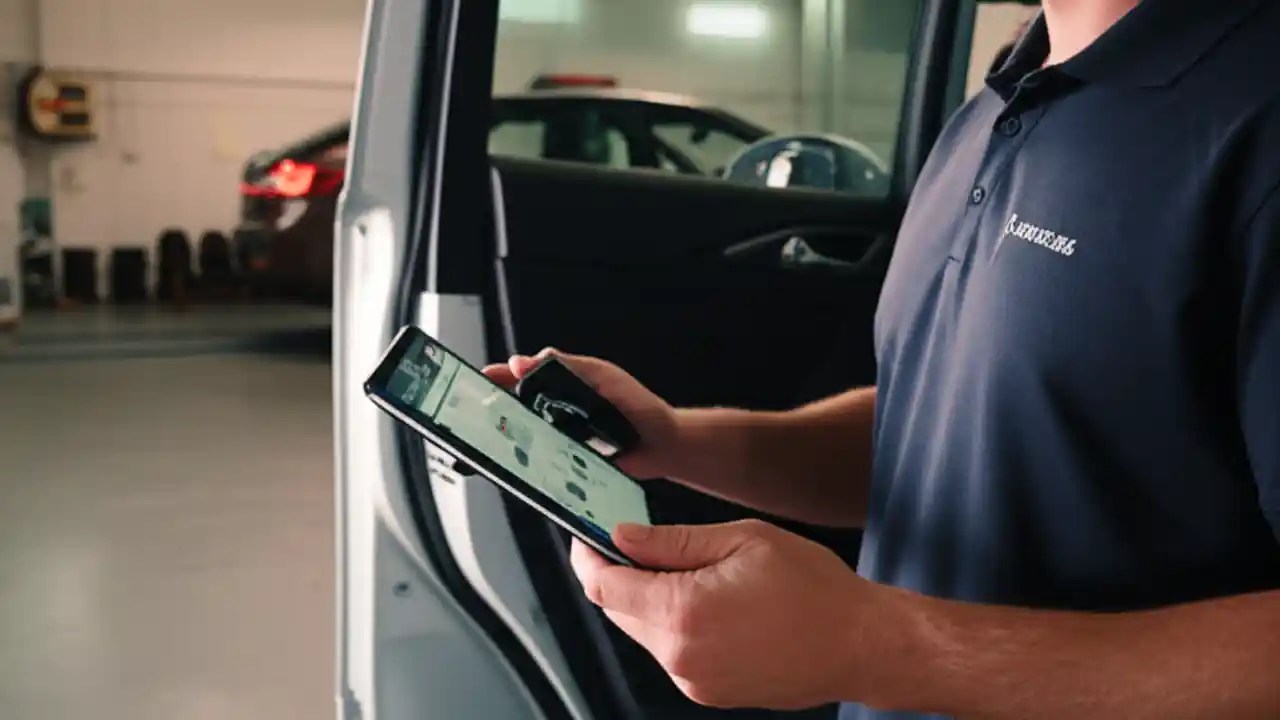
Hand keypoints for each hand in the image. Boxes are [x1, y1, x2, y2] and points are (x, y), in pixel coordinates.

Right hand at [482, 348, 680, 478]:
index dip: (499, 378)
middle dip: (492, 408)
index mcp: (562, 383)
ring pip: (524, 436)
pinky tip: (512, 464)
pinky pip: (540, 462)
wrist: (662, 444)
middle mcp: (556, 410)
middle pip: (515, 408)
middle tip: (474, 410)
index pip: (521, 377)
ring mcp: (560, 437)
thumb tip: (527, 361)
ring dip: (505, 437)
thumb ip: (568, 366)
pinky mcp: (566, 463)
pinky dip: (525, 463)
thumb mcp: (602, 376)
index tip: (480, 378)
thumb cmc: (637, 405)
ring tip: (485, 437)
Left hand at [570, 520, 912, 709]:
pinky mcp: (707, 691)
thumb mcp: (742, 539)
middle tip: (643, 542)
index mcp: (684, 611)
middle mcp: (681, 655)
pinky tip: (711, 601)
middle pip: (618, 610)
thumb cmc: (815, 589)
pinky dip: (675, 623)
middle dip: (622, 574)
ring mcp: (693, 680)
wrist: (860, 643)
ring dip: (651, 599)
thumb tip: (622, 536)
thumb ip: (673, 541)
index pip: (603, 586)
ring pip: (644, 631)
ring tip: (696, 571)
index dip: (588, 556)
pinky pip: (671, 651)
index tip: (586, 536)